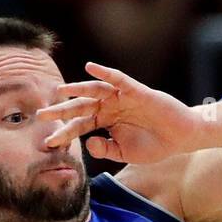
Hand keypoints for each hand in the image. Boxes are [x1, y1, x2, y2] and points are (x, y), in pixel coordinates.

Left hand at [37, 62, 202, 163]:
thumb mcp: (125, 153)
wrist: (181, 137)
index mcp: (105, 121)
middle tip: (40, 115)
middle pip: (80, 106)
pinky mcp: (136, 91)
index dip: (64, 133)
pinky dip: (105, 73)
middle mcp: (110, 107)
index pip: (79, 125)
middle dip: (60, 110)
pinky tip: (90, 68)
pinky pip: (118, 79)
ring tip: (60, 91)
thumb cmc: (154, 145)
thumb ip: (105, 149)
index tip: (47, 143)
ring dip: (77, 89)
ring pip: (94, 91)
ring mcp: (122, 97)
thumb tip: (87, 143)